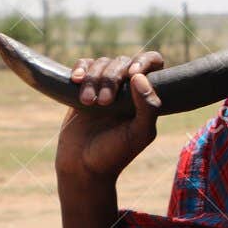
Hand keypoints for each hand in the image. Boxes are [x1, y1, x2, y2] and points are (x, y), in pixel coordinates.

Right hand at [54, 52, 165, 186]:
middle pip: (123, 62)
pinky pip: (83, 66)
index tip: (132, 73)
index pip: (153, 63)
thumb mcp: (140, 134)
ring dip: (93, 78)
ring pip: (102, 63)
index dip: (145, 61)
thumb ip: (148, 106)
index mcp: (146, 95)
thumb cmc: (115, 153)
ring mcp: (104, 86)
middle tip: (104, 103)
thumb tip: (139, 76)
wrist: (82, 167)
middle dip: (112, 78)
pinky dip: (80, 69)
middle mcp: (127, 88)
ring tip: (88, 103)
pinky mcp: (82, 89)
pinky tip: (75, 80)